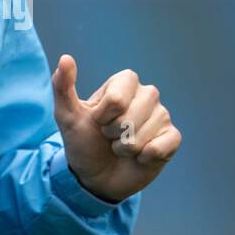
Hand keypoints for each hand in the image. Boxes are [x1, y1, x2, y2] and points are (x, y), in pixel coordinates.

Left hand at [51, 55, 180, 203]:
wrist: (96, 177)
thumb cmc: (83, 142)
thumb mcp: (67, 116)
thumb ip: (63, 86)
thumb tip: (65, 57)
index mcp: (124, 82)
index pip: (117, 99)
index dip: (103, 117)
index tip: (97, 121)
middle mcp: (147, 94)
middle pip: (131, 117)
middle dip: (114, 135)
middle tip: (110, 137)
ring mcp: (161, 115)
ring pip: (144, 135)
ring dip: (126, 149)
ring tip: (122, 148)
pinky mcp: (172, 138)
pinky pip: (162, 146)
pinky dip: (145, 157)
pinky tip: (140, 156)